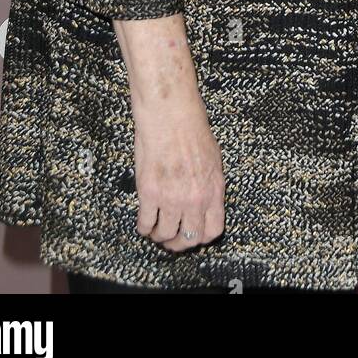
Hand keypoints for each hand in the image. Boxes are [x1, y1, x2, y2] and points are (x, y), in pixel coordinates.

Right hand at [132, 88, 224, 252]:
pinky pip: (145, 223)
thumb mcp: (212, 159)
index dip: (200, 237)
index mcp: (213, 189)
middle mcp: (195, 198)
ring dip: (159, 235)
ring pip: (165, 235)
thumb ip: (209, 184)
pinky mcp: (150, 193)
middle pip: (189, 238)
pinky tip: (144, 221)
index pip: (212, 231)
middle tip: (170, 239)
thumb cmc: (191, 129)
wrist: (170, 114)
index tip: (192, 235)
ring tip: (155, 229)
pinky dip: (144, 227)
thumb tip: (204, 202)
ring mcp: (172, 198)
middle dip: (179, 243)